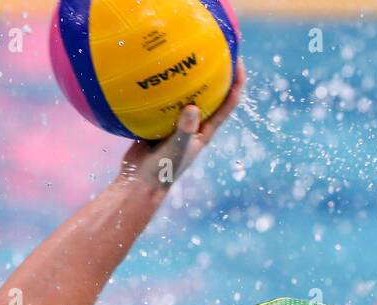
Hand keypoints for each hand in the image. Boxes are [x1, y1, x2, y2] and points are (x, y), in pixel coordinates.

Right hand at [119, 59, 246, 189]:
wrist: (138, 184)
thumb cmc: (162, 171)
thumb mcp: (175, 149)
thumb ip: (185, 129)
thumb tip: (193, 107)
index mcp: (205, 131)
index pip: (228, 103)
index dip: (237, 82)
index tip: (238, 61)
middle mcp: (194, 125)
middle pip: (210, 94)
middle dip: (214, 73)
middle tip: (213, 48)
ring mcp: (176, 124)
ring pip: (185, 95)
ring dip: (186, 78)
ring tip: (183, 54)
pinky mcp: (157, 123)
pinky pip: (162, 100)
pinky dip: (160, 88)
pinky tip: (153, 72)